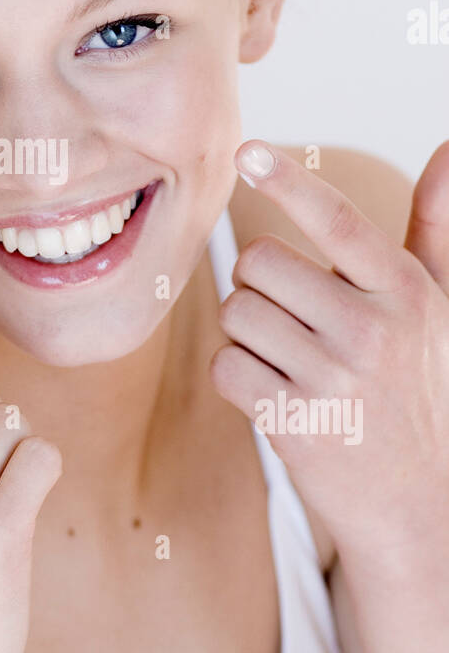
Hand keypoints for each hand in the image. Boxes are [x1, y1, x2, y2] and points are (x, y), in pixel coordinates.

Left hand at [209, 140, 448, 563]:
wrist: (416, 503)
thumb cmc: (417, 386)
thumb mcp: (436, 306)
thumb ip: (435, 229)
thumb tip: (448, 149)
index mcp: (406, 291)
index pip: (337, 221)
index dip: (287, 181)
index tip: (246, 150)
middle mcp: (374, 330)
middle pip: (258, 262)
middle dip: (259, 284)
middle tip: (291, 317)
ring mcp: (335, 379)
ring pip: (236, 313)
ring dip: (249, 333)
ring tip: (292, 361)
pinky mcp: (296, 424)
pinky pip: (226, 366)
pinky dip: (237, 376)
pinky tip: (275, 394)